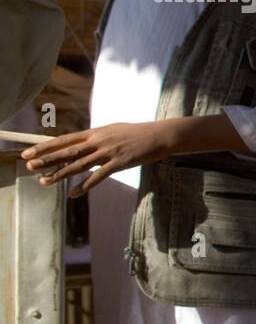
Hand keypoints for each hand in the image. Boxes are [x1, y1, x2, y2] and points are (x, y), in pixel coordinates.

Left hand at [20, 121, 180, 196]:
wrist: (159, 135)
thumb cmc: (137, 133)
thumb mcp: (112, 130)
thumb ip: (96, 137)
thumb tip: (81, 143)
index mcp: (95, 132)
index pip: (64, 139)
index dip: (45, 146)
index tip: (29, 152)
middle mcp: (98, 141)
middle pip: (67, 151)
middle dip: (46, 159)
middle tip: (28, 166)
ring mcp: (108, 152)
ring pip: (79, 164)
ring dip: (60, 173)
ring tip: (44, 181)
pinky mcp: (119, 163)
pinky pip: (98, 176)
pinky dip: (85, 185)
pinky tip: (74, 193)